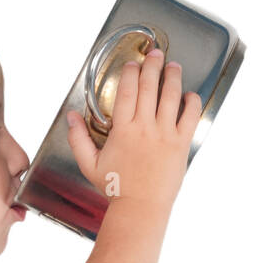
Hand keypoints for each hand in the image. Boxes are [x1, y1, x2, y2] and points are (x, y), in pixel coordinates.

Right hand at [66, 49, 201, 208]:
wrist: (141, 208)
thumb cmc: (116, 188)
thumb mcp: (90, 164)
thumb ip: (78, 139)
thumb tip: (71, 118)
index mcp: (123, 131)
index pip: (126, 92)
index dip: (129, 74)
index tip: (132, 64)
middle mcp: (145, 128)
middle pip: (149, 87)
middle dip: (152, 66)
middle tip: (155, 54)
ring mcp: (165, 135)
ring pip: (171, 96)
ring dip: (173, 77)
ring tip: (173, 66)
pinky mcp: (181, 144)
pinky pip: (190, 116)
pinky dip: (191, 102)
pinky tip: (189, 95)